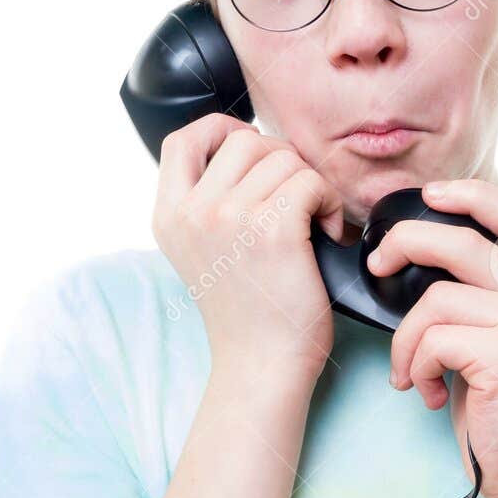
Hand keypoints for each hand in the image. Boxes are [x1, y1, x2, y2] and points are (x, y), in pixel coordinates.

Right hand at [152, 112, 346, 384]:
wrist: (262, 365)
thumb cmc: (247, 313)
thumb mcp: (204, 252)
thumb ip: (208, 203)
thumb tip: (247, 147)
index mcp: (169, 216)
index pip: (184, 139)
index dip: (222, 131)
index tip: (254, 156)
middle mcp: (192, 213)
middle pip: (244, 140)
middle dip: (280, 161)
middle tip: (296, 200)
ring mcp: (229, 218)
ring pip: (283, 158)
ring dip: (308, 184)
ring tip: (313, 222)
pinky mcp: (273, 229)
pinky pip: (310, 181)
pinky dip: (328, 201)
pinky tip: (327, 233)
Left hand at [378, 179, 497, 497]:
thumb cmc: (497, 403)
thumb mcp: (493, 334)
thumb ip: (476, 291)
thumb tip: (414, 250)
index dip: (471, 194)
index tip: (429, 194)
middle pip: (459, 241)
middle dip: (405, 246)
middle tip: (378, 266)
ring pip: (434, 299)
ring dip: (406, 341)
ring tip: (412, 373)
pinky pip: (432, 339)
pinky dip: (416, 368)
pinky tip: (428, 394)